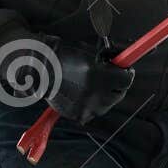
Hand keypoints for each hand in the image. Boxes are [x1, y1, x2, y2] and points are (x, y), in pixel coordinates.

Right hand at [0, 35, 133, 123]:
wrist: (41, 69)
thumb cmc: (65, 55)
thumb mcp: (90, 52)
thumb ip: (108, 60)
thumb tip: (121, 62)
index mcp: (101, 75)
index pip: (127, 79)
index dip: (126, 72)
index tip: (124, 69)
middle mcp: (96, 94)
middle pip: (119, 93)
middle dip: (117, 85)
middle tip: (111, 78)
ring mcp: (87, 107)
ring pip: (107, 104)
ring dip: (105, 95)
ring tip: (95, 86)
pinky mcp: (79, 115)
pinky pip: (93, 111)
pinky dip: (91, 104)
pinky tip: (83, 93)